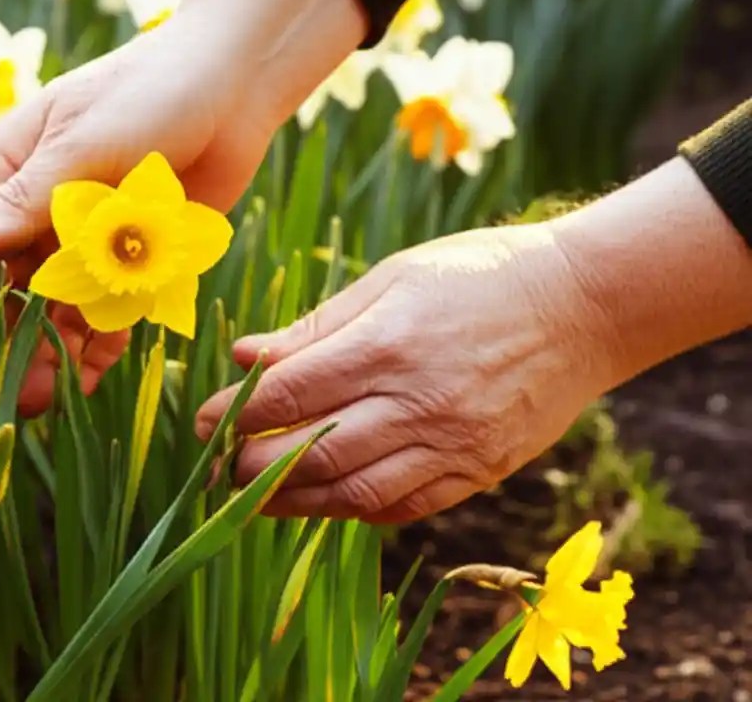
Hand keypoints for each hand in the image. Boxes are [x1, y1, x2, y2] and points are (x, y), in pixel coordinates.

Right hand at [0, 0, 365, 415]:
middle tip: (19, 394)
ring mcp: (89, 238)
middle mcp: (43, 212)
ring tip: (55, 395)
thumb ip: (28, 199)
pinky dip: (99, 344)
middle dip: (10, 343)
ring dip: (53, 351)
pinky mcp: (135, 257)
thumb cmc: (151, 91)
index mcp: (12, 174)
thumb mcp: (84, 142)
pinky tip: (93, 377)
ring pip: (58, 308)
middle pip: (10, 291)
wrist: (234, 86)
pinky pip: (108, 311)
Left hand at [195, 224, 616, 522]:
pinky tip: (324, 502)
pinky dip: (356, 510)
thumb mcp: (393, 278)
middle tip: (218, 465)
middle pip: (315, 451)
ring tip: (256, 496)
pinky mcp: (480, 471)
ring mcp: (454, 443)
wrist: (583, 305)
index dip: (239, 413)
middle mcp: (420, 402)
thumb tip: (244, 356)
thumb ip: (317, 326)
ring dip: (296, 500)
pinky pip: (405, 507)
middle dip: (254, 464)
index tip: (204, 421)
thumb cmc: (478, 276)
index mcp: (390, 344)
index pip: (292, 393)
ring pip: (356, 491)